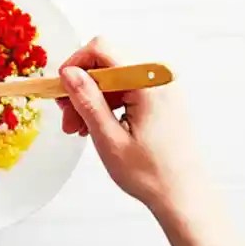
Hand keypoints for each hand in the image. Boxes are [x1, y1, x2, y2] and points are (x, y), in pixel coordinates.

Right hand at [56, 37, 206, 213]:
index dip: (75, 64)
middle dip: (81, 87)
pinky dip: (108, 102)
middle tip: (68, 118)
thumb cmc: (151, 174)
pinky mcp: (163, 97)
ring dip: (92, 97)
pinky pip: (128, 87)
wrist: (184, 196)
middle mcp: (159, 77)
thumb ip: (88, 100)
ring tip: (80, 128)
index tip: (60, 89)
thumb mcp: (109, 138)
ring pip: (114, 76)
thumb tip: (68, 73)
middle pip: (106, 62)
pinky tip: (98, 125)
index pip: (101, 49)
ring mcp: (163, 86)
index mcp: (148, 83)